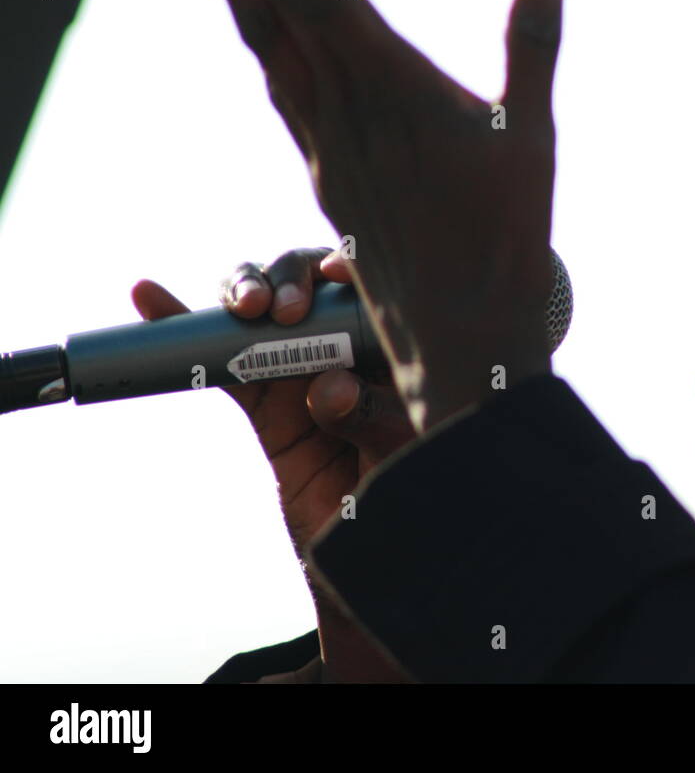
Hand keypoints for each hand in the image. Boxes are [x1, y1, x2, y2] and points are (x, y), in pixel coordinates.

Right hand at [132, 245, 414, 680]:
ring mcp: (303, 369)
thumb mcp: (402, 456)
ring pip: (264, 310)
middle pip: (310, 284)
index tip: (336, 275)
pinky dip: (185, 330)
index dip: (351, 270)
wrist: (371, 560)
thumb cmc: (410, 496)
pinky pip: (223, 361)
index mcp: (398, 348)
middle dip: (291, 279)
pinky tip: (151, 297)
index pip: (375, 291)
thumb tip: (329, 386)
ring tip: (243, 306)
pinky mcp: (265, 401)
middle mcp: (350, 346)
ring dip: (244, 290)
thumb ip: (370, 418)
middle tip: (285, 310)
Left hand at [181, 0, 562, 434]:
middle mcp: (342, 114)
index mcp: (392, 94)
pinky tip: (264, 16)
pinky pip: (281, 87)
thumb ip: (533, 45)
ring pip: (263, 42)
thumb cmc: (504, 242)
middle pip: (270, 1)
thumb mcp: (531, 137)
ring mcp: (325, 146)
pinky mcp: (325, 174)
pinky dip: (263, 32)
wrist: (458, 338)